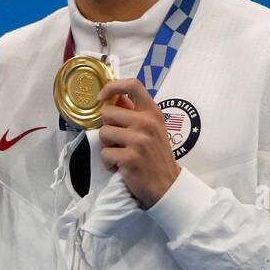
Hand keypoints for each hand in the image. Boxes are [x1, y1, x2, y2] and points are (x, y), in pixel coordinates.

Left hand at [95, 78, 180, 209]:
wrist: (167, 185)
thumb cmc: (155, 155)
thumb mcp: (151, 128)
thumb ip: (134, 112)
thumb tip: (111, 98)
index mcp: (152, 112)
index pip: (132, 85)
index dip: (112, 86)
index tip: (101, 97)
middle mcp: (146, 122)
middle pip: (107, 113)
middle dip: (107, 128)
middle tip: (119, 141)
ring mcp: (139, 140)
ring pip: (103, 133)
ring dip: (107, 146)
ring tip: (121, 154)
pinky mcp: (130, 158)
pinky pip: (104, 153)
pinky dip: (108, 162)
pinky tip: (121, 166)